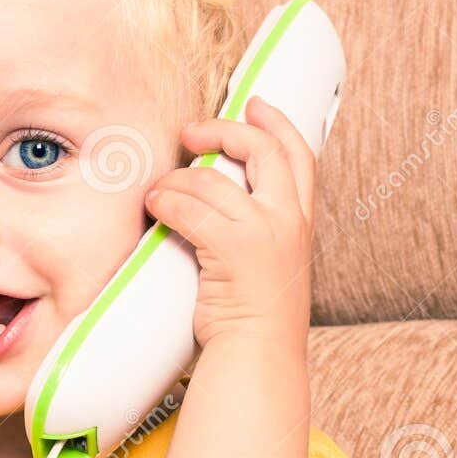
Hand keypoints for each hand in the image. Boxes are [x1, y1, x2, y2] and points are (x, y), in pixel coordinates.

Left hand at [144, 96, 315, 351]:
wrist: (259, 354)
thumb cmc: (255, 316)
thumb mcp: (270, 262)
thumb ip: (257, 226)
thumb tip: (217, 196)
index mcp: (301, 221)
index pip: (299, 154)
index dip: (277, 123)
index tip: (255, 102)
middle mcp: (289, 219)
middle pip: (263, 149)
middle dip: (224, 129)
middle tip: (192, 130)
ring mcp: (264, 231)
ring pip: (214, 179)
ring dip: (177, 179)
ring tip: (158, 191)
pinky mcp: (234, 246)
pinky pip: (190, 207)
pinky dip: (167, 201)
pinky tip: (155, 206)